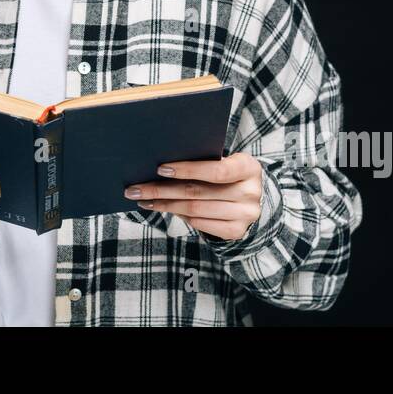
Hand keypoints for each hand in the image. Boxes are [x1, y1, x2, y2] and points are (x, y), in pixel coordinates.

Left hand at [124, 152, 264, 240]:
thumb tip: (162, 167)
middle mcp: (250, 192)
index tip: (160, 169)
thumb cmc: (230, 175)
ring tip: (144, 200)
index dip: (187, 170)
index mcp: (249, 167)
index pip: (216, 170)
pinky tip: (167, 209)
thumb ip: (204, 162)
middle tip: (136, 189)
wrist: (257, 199)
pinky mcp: (237, 231)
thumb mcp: (226, 163)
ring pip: (194, 210)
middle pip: (197, 192)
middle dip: (162, 190)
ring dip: (165, 205)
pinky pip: (201, 224)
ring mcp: (246, 214)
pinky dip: (181, 216)